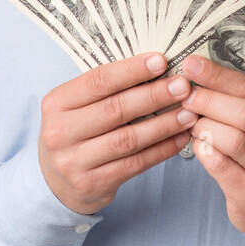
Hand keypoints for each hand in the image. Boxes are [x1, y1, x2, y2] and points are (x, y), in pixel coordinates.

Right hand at [39, 52, 197, 214]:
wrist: (56, 183)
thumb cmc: (75, 133)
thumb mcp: (77, 107)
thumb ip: (107, 90)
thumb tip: (155, 66)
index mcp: (56, 103)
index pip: (97, 81)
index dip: (131, 70)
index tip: (161, 61)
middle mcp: (60, 132)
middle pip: (115, 110)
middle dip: (154, 96)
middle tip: (183, 86)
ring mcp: (74, 162)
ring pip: (128, 139)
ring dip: (163, 125)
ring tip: (188, 113)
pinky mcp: (92, 184)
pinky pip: (135, 164)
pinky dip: (161, 150)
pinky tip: (180, 138)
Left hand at [176, 54, 244, 242]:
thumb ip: (243, 104)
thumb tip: (200, 74)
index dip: (218, 75)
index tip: (192, 64)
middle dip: (209, 100)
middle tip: (185, 95)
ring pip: (233, 139)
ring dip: (204, 127)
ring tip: (192, 123)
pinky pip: (221, 165)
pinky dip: (203, 150)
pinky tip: (198, 145)